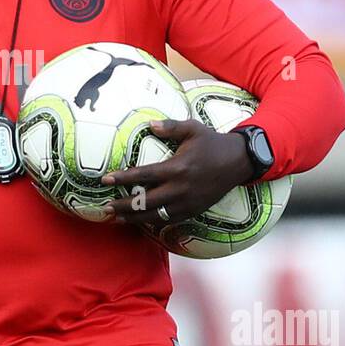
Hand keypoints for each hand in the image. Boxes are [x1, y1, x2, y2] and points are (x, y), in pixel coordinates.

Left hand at [100, 120, 253, 225]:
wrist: (239, 162)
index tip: (106, 179)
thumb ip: (170, 126)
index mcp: (178, 168)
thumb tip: (149, 124)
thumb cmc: (213, 143)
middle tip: (105, 207)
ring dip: (134, 218)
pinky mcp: (193, 211)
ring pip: (156, 216)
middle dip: (123, 205)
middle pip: (145, 202)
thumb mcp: (193, 129)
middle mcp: (181, 189)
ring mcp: (188, 203)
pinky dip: (152, 221)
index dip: (123, 178)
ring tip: (117, 217)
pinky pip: (169, 220)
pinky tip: (140, 220)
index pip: (144, 176)